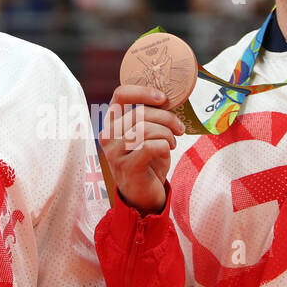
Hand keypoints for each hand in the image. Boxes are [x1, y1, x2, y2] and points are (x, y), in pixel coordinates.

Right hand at [99, 84, 185, 214]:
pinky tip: (166, 153)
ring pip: (145, 129)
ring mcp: (114, 152)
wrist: (143, 194)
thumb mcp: (147, 134)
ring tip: (173, 142)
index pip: (120, 94)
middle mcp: (107, 135)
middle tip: (179, 128)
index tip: (163, 98)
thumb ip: (150, 117)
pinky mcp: (126, 167)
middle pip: (139, 113)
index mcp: (111, 122)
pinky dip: (165, 147)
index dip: (143, 92)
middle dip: (166, 118)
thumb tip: (167, 98)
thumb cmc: (147, 160)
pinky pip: (150, 146)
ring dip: (167, 134)